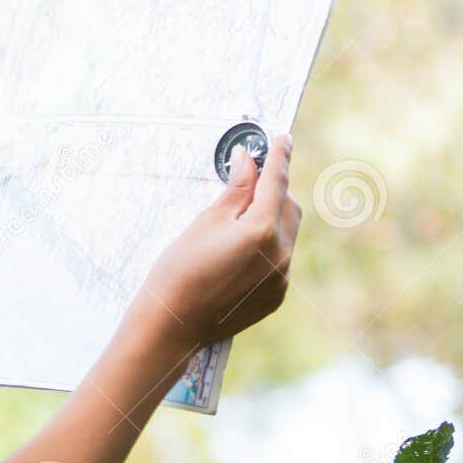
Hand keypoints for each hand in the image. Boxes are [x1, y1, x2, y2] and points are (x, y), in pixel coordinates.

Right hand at [131, 134, 300, 348]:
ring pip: (287, 233)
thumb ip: (236, 189)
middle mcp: (280, 254)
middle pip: (288, 206)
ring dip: (271, 218)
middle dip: (273, 190)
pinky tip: (238, 253)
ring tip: (238, 222)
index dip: (279, 157)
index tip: (282, 138)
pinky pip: (281, 259)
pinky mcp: (277, 295)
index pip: (276, 182)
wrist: (174, 324)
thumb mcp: (206, 220)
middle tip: (248, 182)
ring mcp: (281, 278)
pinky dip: (267, 246)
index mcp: (261, 230)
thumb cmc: (181, 268)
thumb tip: (248, 159)